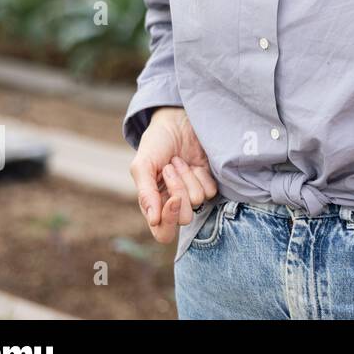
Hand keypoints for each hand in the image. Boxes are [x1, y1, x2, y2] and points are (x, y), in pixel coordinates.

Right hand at [130, 107, 217, 243]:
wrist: (177, 121)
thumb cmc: (156, 143)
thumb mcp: (142, 165)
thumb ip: (145, 193)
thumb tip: (153, 220)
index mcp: (154, 205)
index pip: (164, 233)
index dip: (169, 220)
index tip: (172, 199)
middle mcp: (174, 203)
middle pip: (184, 218)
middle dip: (178, 191)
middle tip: (170, 168)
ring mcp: (192, 193)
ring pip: (197, 201)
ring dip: (187, 177)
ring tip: (178, 161)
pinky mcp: (208, 182)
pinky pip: (210, 191)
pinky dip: (201, 175)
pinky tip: (192, 162)